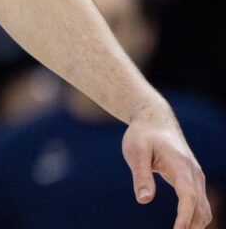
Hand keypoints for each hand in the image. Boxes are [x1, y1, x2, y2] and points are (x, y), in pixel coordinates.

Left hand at [123, 102, 211, 228]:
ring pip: (204, 208)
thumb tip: (144, 200)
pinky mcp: (193, 179)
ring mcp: (196, 176)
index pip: (188, 196)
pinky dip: (196, 217)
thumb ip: (141, 175)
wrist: (155, 120)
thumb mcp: (135, 152)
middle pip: (200, 207)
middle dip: (191, 226)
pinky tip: (184, 227)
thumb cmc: (143, 135)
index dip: (184, 216)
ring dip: (196, 224)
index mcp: (180, 165)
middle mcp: (194, 173)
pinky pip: (201, 203)